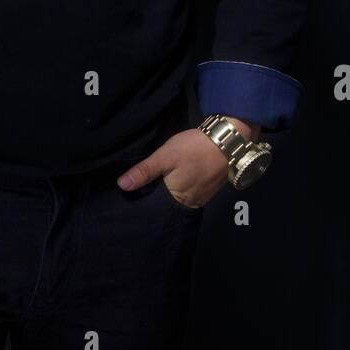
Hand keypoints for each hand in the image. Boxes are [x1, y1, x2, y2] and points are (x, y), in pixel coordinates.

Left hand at [115, 118, 258, 207]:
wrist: (227, 141)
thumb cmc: (194, 148)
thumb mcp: (165, 155)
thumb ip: (145, 171)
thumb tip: (122, 186)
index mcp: (176, 198)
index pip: (154, 208)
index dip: (143, 204)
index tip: (129, 201)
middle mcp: (189, 204)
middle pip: (167, 207)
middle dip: (155, 201)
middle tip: (140, 193)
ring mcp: (200, 199)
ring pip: (178, 202)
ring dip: (167, 197)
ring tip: (152, 190)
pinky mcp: (208, 191)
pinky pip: (189, 196)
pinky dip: (180, 192)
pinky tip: (173, 184)